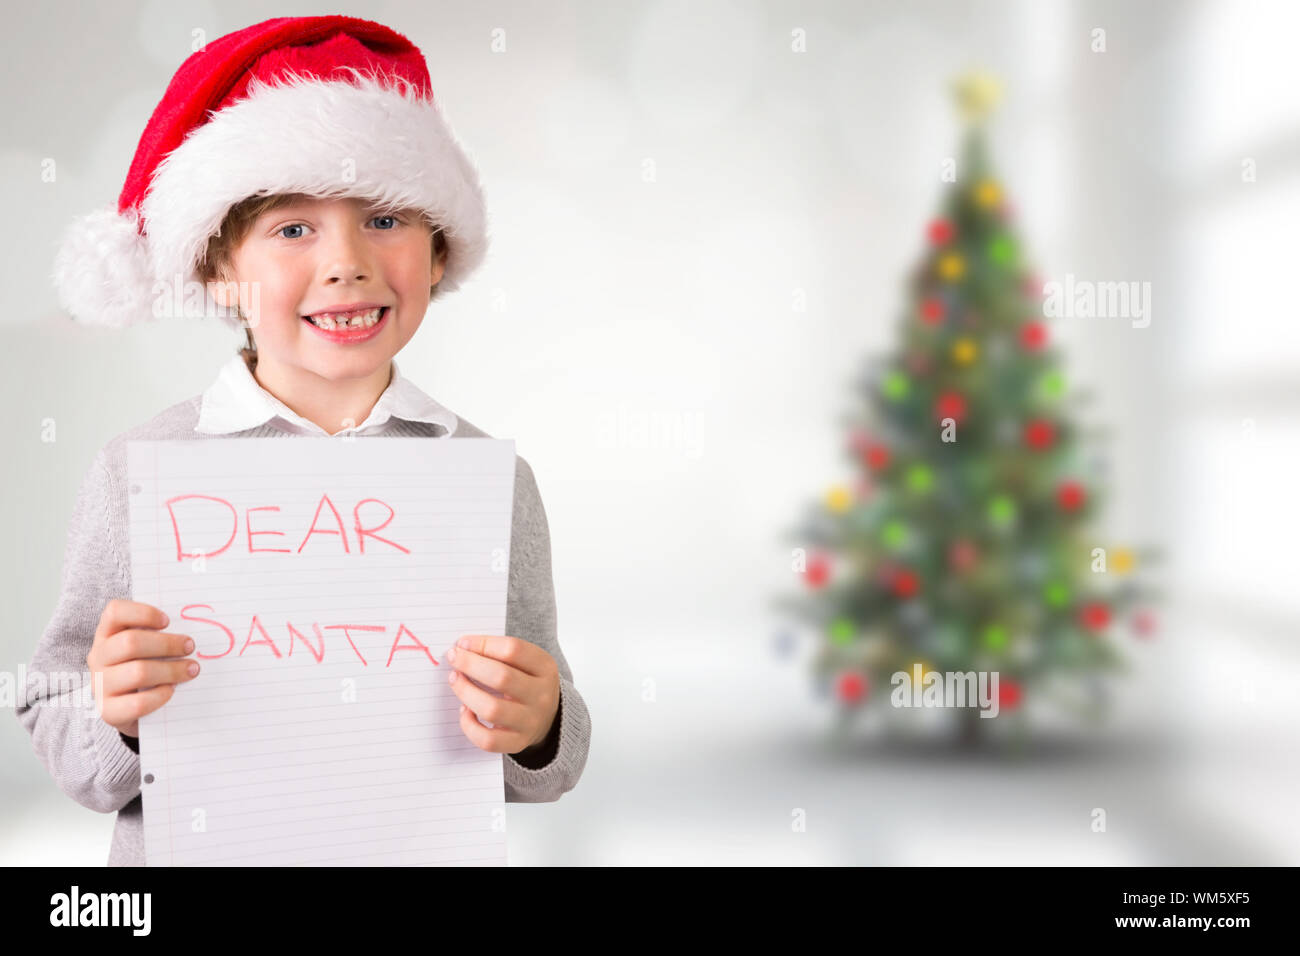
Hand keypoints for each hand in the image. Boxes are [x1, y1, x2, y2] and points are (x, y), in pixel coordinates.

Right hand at [87, 599, 198, 737]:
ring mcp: (100, 685)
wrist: (130, 709)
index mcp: (107, 634)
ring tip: (192, 670)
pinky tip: (172, 690)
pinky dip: (160, 695)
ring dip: (171, 670)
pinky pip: (138, 703)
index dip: (143, 613)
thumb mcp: (148, 647)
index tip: (168, 621)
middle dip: (167, 644)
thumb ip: (161, 634)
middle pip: (130, 642)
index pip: (115, 612)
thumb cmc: (147, 666)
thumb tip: (191, 631)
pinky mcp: (108, 711)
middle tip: (190, 646)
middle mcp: (98, 657)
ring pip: (138, 672)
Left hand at [445, 635, 559, 755]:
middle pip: (502, 677)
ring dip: (466, 692)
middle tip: (453, 657)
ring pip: (492, 709)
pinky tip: (464, 710)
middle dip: (470, 664)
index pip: (513, 650)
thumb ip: (499, 653)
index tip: (463, 643)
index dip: (484, 644)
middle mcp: (541, 695)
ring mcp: (530, 722)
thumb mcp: (526, 662)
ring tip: (455, 680)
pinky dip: (469, 725)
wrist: (548, 717)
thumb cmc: (527, 682)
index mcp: (545, 668)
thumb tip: (462, 648)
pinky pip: (487, 740)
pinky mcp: (518, 743)